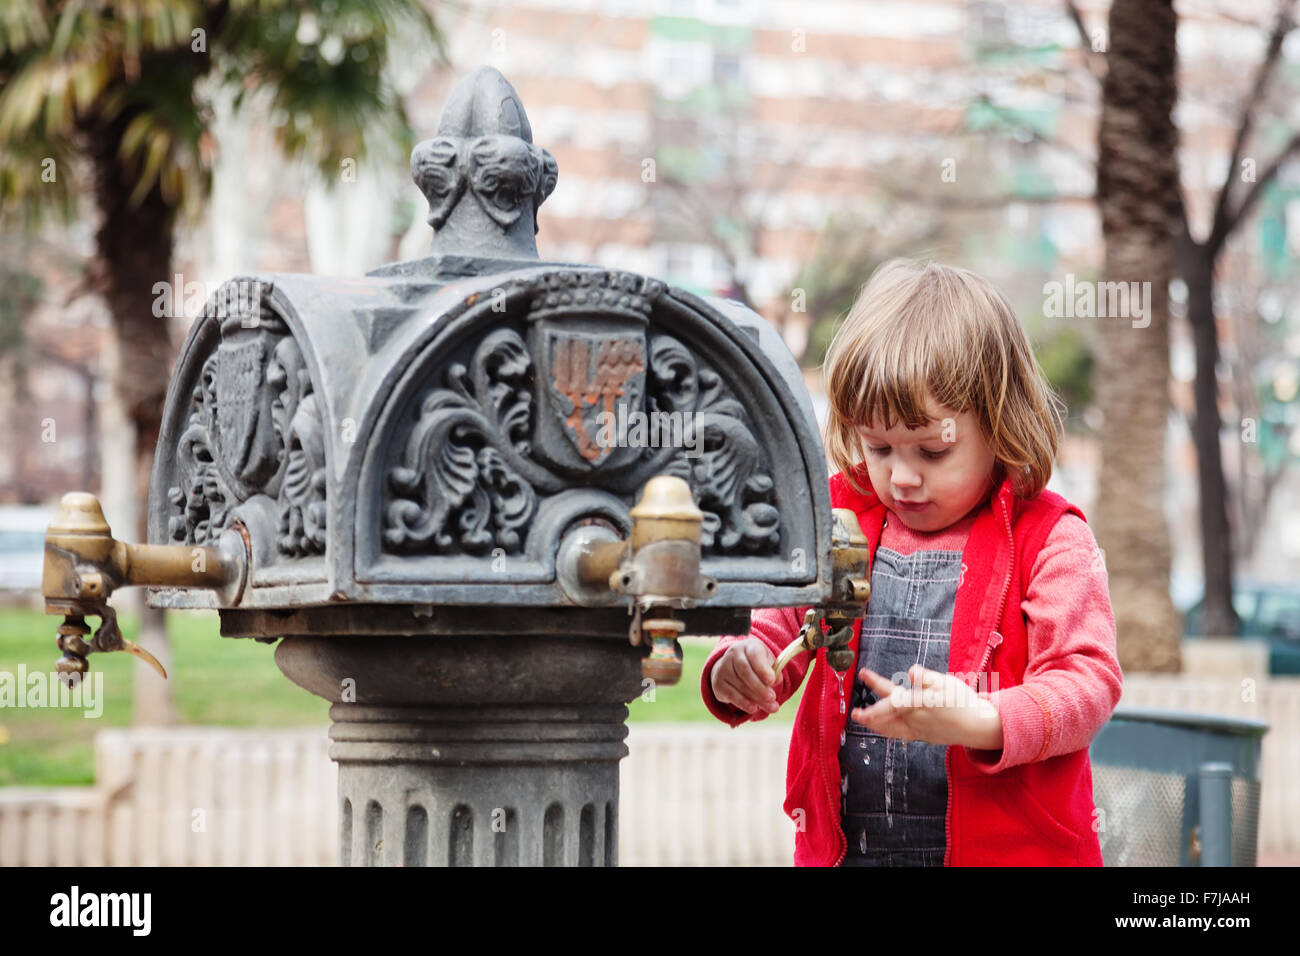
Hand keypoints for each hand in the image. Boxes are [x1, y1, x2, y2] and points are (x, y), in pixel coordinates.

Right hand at [711, 638, 779, 715]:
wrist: (732, 665)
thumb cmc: (755, 664)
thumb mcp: (766, 662)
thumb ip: (773, 670)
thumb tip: (777, 680)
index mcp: (747, 646)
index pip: (754, 655)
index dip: (762, 668)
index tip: (772, 681)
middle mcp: (732, 654)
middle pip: (745, 671)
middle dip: (760, 686)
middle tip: (772, 698)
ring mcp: (723, 668)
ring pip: (739, 685)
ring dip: (756, 698)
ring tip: (770, 707)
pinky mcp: (718, 683)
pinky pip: (731, 695)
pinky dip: (743, 703)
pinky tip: (753, 708)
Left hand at [849, 665, 1002, 748]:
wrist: (977, 725)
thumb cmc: (962, 701)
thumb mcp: (947, 683)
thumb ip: (927, 678)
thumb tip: (910, 672)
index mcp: (921, 703)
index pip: (894, 695)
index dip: (877, 685)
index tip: (864, 675)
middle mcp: (916, 718)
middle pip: (888, 715)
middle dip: (869, 714)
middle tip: (854, 712)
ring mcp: (918, 730)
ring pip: (891, 729)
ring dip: (874, 724)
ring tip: (860, 718)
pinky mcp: (922, 736)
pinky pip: (900, 735)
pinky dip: (888, 732)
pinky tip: (880, 729)